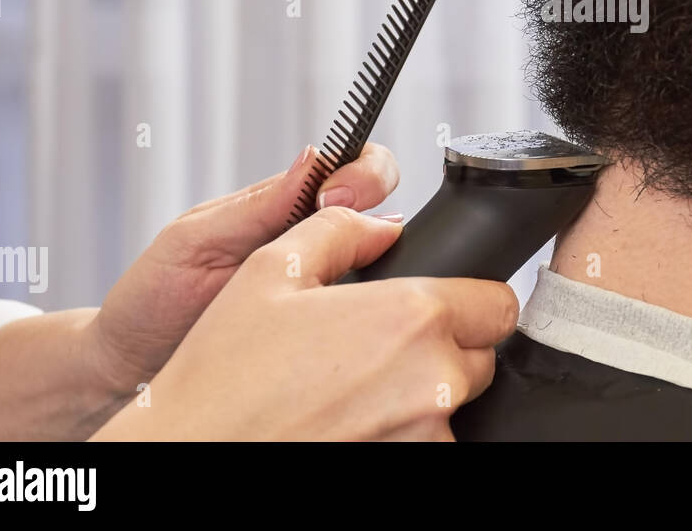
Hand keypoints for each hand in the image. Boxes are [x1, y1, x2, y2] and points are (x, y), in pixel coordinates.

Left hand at [87, 143, 400, 400]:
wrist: (131, 368)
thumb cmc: (151, 301)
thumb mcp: (193, 240)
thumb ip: (256, 205)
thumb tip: (313, 159)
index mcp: (282, 203)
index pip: (348, 162)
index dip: (358, 169)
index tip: (335, 194)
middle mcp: (311, 237)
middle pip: (380, 196)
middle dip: (374, 190)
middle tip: (344, 215)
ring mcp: (324, 280)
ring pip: (384, 249)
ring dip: (377, 248)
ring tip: (337, 267)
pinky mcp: (327, 324)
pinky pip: (368, 302)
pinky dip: (371, 299)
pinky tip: (346, 307)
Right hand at [91, 206, 518, 439]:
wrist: (192, 452)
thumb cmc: (222, 377)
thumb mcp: (270, 270)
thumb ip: (338, 230)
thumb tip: (379, 222)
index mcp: (410, 317)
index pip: (499, 304)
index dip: (470, 299)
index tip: (441, 305)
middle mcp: (431, 381)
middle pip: (479, 357)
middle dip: (442, 347)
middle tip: (379, 348)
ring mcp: (423, 435)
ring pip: (451, 404)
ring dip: (418, 394)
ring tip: (350, 389)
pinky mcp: (408, 470)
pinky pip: (426, 442)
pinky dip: (399, 431)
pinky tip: (347, 421)